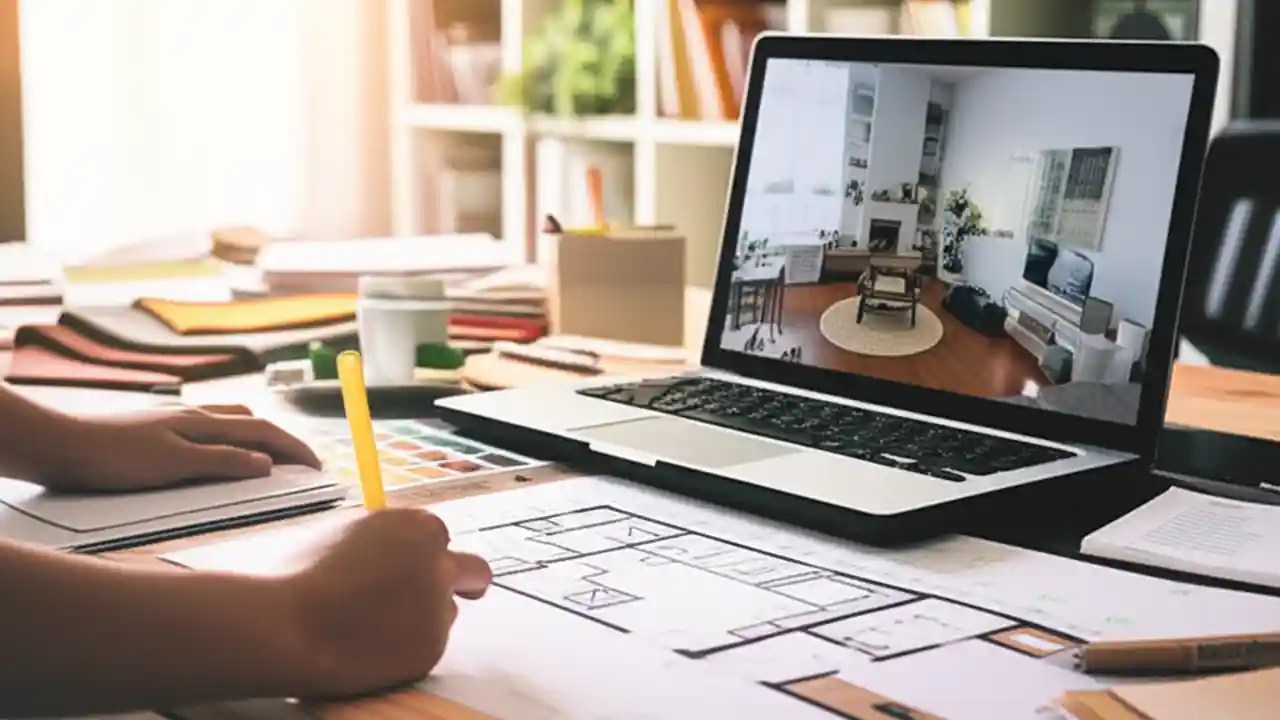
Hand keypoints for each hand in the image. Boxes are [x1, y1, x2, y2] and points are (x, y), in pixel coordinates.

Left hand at [48, 404, 321, 492]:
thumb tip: (267, 462)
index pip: (265, 433)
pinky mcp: (158, 428)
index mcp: (204, 423)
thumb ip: (221, 462)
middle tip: (302, 464)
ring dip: (257, 436)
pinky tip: (219, 450)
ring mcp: (176, 419)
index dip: (295, 449)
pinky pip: (209, 428)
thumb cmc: (114, 458)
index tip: (318, 467)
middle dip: (283, 441)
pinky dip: (230, 438)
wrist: (62, 444)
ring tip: (269, 457)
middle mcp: (195, 415)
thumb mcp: (173, 464)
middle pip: (254, 422)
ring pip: (231, 422)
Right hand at [284, 508, 491, 697]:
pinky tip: (369, 648)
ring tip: (372, 628)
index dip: (424, 553)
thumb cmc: (299, 578)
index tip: (414, 565)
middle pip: (474, 570)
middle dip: (465, 582)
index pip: (437, 536)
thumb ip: (381, 540)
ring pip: (444, 613)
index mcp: (414, 526)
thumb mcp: (343, 534)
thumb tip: (387, 550)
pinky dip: (406, 650)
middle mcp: (436, 562)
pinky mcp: (431, 647)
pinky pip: (426, 647)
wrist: (289, 626)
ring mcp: (438, 606)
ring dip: (422, 619)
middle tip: (448, 595)